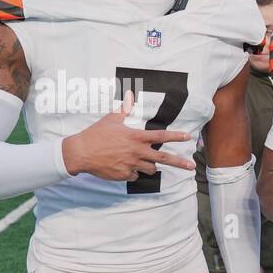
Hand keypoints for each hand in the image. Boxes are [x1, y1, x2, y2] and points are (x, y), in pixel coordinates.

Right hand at [61, 91, 194, 181]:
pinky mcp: (124, 175)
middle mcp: (137, 151)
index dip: (176, 136)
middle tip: (192, 166)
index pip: (161, 136)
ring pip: (151, 169)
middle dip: (180, 162)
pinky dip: (133, 172)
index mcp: (136, 137)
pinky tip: (124, 167)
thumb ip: (123, 110)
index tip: (188, 137)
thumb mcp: (111, 119)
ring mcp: (132, 164)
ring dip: (150, 166)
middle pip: (163, 158)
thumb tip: (129, 97)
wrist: (81, 153)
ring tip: (142, 162)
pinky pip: (135, 176)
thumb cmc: (96, 134)